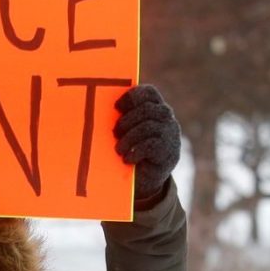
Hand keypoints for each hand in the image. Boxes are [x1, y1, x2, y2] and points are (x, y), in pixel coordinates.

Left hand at [114, 85, 180, 200]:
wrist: (147, 178)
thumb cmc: (132, 149)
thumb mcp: (128, 131)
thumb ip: (123, 118)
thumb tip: (98, 112)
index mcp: (156, 107)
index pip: (149, 92)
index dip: (132, 96)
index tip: (116, 107)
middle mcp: (166, 118)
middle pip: (147, 109)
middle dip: (127, 121)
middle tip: (115, 133)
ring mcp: (170, 134)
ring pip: (147, 127)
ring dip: (128, 138)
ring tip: (119, 150)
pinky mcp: (169, 151)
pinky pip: (150, 146)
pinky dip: (135, 152)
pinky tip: (128, 159)